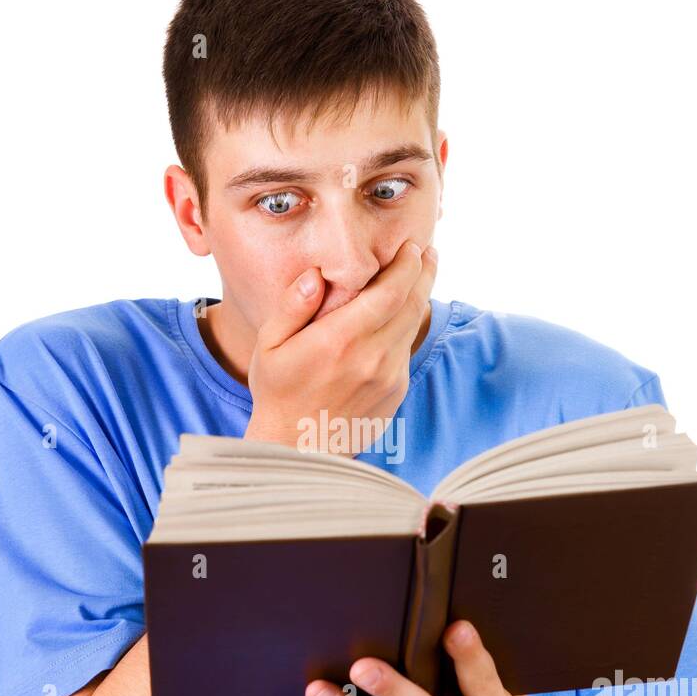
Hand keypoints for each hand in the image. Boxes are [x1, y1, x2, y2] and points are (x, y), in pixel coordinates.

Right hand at [245, 239, 437, 451]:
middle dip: (423, 272)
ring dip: (420, 296)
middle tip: (427, 251)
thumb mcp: (269, 347)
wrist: (298, 449)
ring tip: (420, 274)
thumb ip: (292, 306)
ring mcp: (389, 377)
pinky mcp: (396, 391)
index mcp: (340, 340)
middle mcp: (372, 357)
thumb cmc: (278, 393)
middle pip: (412, 303)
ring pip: (413, 326)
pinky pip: (406, 349)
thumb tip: (315, 275)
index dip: (407, 264)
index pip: (390, 291)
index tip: (411, 246)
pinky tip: (400, 315)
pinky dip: (407, 326)